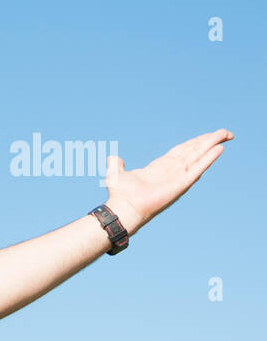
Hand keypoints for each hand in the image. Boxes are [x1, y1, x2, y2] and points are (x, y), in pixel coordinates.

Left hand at [103, 129, 233, 234]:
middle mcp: (173, 171)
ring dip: (213, 144)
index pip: (182, 151)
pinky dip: (209, 158)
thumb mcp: (116, 174)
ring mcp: (179, 176)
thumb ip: (116, 165)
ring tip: (227, 134)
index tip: (206, 136)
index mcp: (161, 167)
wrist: (124, 208)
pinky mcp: (182, 183)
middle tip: (225, 132)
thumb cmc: (120, 195)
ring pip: (199, 155)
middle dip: (209, 140)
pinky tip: (219, 148)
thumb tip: (113, 158)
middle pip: (195, 151)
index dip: (194, 142)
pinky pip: (198, 168)